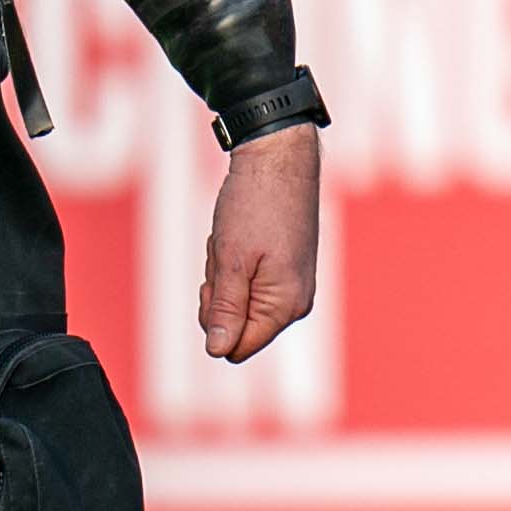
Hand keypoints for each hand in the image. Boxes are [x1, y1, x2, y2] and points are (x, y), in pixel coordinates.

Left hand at [198, 125, 321, 361]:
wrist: (279, 159)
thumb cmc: (256, 205)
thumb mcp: (230, 261)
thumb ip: (225, 310)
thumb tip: (218, 351)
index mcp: (285, 305)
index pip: (236, 347)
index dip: (215, 317)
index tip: (219, 280)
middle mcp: (295, 302)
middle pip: (235, 326)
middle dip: (218, 293)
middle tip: (226, 254)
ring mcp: (292, 285)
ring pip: (236, 301)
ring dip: (224, 272)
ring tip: (235, 239)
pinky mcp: (286, 269)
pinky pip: (246, 282)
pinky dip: (234, 262)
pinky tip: (242, 234)